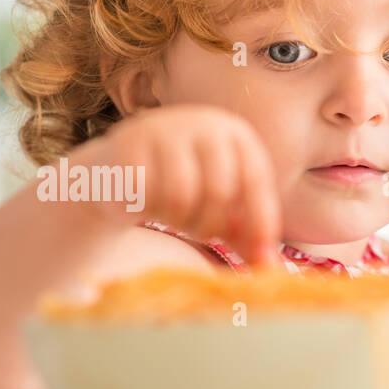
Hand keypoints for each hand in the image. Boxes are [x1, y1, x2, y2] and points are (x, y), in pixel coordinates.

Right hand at [75, 104, 282, 266]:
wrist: (119, 173)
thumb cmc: (180, 190)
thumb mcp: (218, 206)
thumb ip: (244, 233)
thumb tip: (269, 267)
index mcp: (233, 131)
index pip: (255, 177)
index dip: (260, 220)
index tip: (262, 260)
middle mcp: (201, 121)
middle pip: (218, 190)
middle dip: (211, 225)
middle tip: (200, 234)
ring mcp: (163, 128)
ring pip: (181, 194)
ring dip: (178, 220)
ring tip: (173, 217)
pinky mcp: (127, 142)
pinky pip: (145, 194)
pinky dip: (148, 210)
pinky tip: (144, 204)